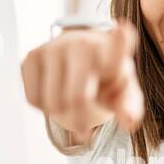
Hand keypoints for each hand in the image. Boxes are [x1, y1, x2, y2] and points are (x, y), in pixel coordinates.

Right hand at [20, 21, 143, 136]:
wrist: (81, 58)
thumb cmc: (106, 79)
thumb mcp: (123, 94)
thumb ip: (130, 108)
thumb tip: (129, 121)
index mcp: (112, 52)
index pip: (117, 46)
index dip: (121, 40)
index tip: (123, 30)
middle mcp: (83, 44)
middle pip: (78, 97)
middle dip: (80, 122)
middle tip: (85, 133)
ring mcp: (55, 47)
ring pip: (53, 103)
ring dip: (61, 115)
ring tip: (71, 105)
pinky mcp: (33, 55)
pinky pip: (34, 99)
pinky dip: (43, 107)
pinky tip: (54, 94)